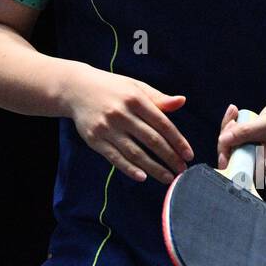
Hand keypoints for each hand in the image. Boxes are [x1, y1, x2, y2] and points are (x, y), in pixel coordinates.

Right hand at [63, 65, 194, 184]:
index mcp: (135, 99)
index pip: (162, 124)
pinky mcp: (94, 139)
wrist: (76, 89)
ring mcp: (107, 128)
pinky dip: (130, 169)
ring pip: (135, 153)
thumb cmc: (112, 88)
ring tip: (168, 178)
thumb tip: (182, 101)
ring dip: (154, 168)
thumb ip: (158, 98)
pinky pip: (115, 158)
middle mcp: (121, 114)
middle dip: (170, 157)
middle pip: (151, 140)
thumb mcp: (135, 87)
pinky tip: (143, 177)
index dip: (178, 141)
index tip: (188, 155)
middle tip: (182, 170)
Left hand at [215, 97, 265, 170]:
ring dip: (227, 127)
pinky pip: (232, 138)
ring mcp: (250, 155)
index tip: (224, 140)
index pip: (236, 172)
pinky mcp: (247, 145)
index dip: (226, 159)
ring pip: (228, 145)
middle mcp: (255, 165)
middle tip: (232, 119)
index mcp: (263, 168)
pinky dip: (231, 125)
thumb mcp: (265, 125)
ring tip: (234, 111)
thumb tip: (222, 140)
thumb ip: (244, 133)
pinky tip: (234, 110)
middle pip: (229, 156)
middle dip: (226, 136)